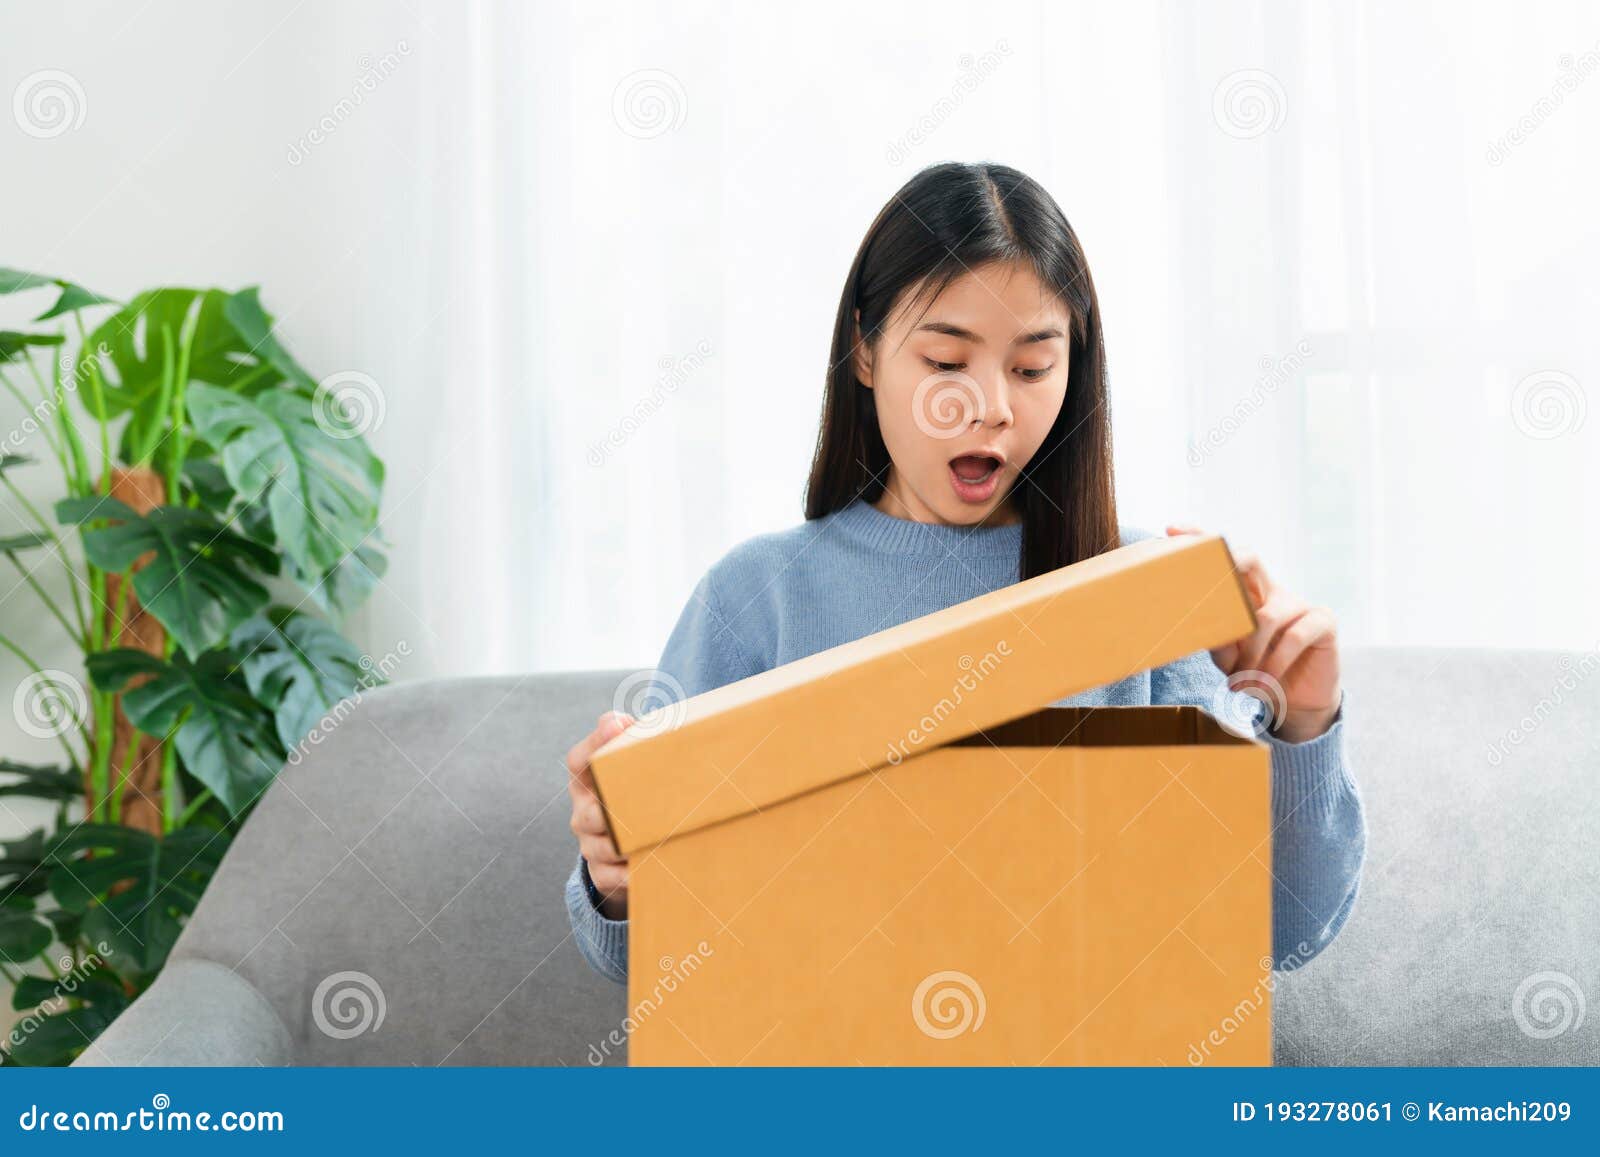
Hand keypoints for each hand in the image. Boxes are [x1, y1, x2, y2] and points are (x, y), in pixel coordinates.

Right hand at [567, 710, 633, 918]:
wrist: (627, 847)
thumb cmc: (635, 794)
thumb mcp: (631, 767)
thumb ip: (633, 740)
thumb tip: (632, 722)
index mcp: (587, 780)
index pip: (580, 760)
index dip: (596, 740)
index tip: (617, 724)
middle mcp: (583, 812)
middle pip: (589, 812)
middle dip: (612, 810)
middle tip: (637, 803)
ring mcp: (589, 844)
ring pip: (603, 847)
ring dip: (625, 845)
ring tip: (652, 840)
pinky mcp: (601, 873)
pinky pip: (611, 877)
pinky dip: (630, 875)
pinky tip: (650, 868)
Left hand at [1166, 525, 1341, 742]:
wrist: (1297, 700)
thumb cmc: (1256, 672)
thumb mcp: (1228, 657)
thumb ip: (1216, 640)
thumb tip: (1196, 629)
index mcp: (1243, 594)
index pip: (1223, 559)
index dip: (1200, 539)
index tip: (1172, 528)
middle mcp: (1270, 590)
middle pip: (1250, 560)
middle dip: (1230, 560)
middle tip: (1213, 574)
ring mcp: (1297, 603)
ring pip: (1265, 617)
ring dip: (1249, 655)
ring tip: (1239, 682)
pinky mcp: (1322, 620)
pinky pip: (1293, 636)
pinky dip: (1274, 664)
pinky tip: (1263, 684)